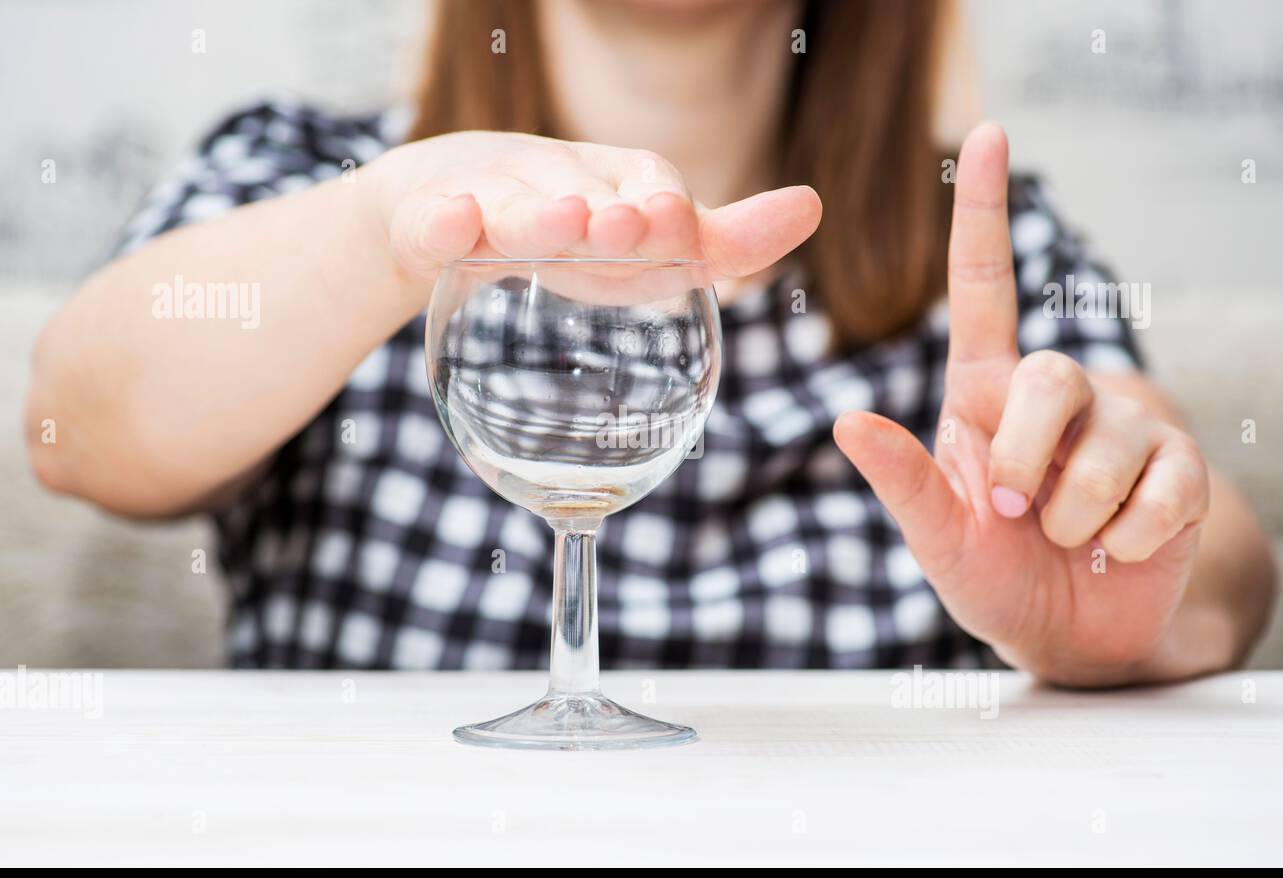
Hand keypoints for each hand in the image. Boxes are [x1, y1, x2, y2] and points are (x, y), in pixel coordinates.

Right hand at [362, 131, 821, 286]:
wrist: (443, 216)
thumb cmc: (568, 240)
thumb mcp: (642, 251)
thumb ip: (723, 240)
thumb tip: (811, 205)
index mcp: (609, 184)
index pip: (647, 184)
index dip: (665, 204)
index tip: (681, 228)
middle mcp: (554, 178)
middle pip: (583, 189)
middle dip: (611, 210)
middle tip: (631, 228)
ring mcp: (488, 196)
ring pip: (512, 204)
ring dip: (540, 213)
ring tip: (566, 222)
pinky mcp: (428, 220)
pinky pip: (431, 222)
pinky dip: (444, 222)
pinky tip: (457, 224)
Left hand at [833, 123, 1209, 685]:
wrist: (1071, 635)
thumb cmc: (992, 576)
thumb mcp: (935, 535)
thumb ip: (901, 481)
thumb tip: (844, 422)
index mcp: (987, 395)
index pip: (986, 290)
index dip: (985, 215)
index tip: (990, 135)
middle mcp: (1057, 396)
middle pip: (1047, 376)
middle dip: (1024, 460)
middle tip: (1015, 510)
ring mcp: (1124, 427)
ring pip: (1105, 443)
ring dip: (1075, 515)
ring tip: (1067, 538)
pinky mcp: (1181, 469)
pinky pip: (1163, 489)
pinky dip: (1129, 537)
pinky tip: (1117, 548)